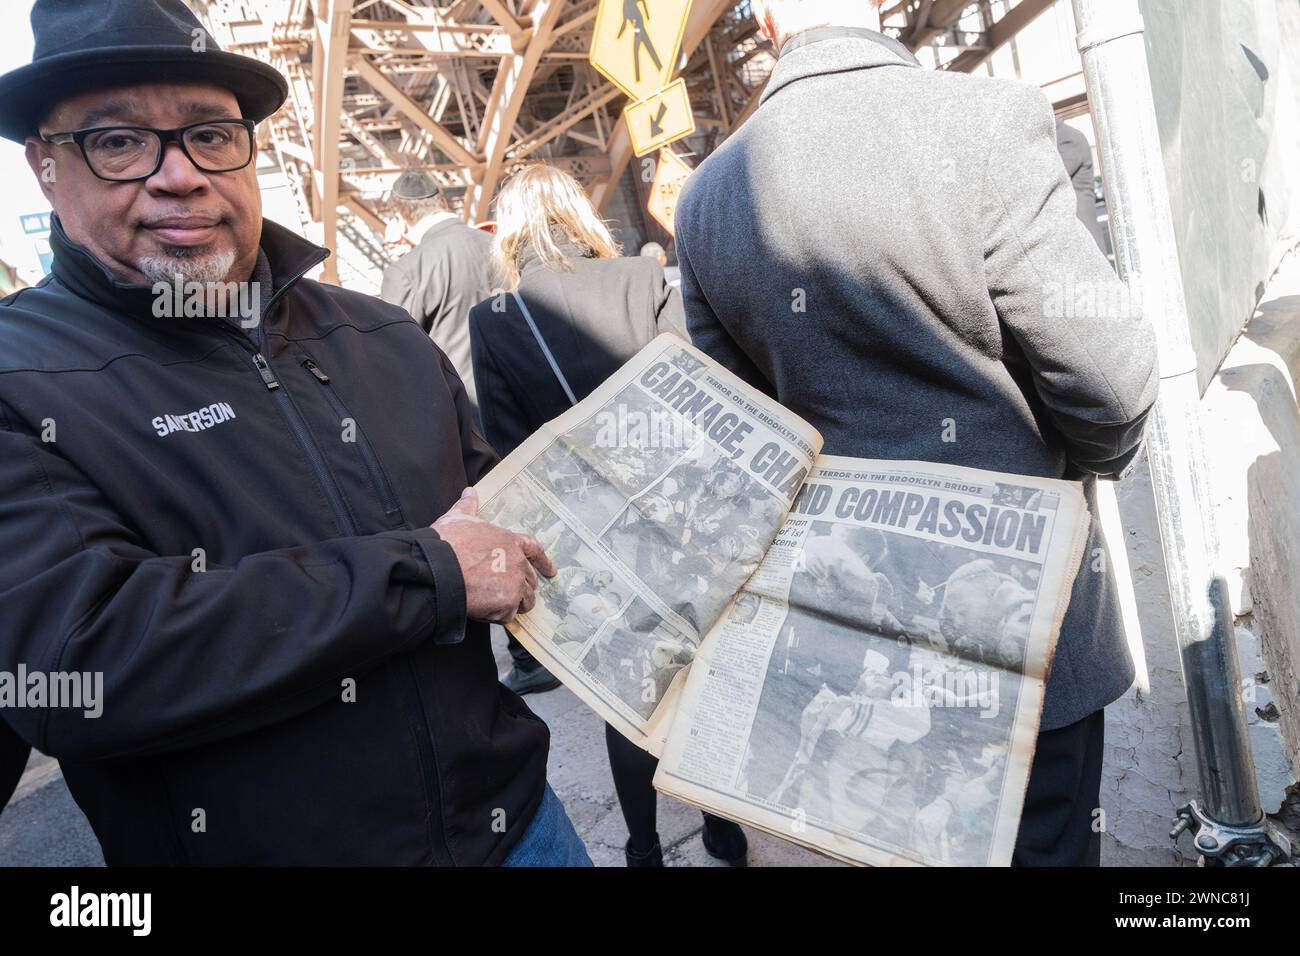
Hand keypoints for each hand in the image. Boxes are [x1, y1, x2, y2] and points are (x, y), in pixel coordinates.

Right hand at [432, 487, 556, 623]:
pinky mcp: (507, 604)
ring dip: (515, 604)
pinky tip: (483, 611)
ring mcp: (515, 584)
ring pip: (524, 600)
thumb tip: (469, 492)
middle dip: (522, 587)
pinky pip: (508, 616)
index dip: (543, 562)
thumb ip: (468, 506)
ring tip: (499, 606)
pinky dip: (497, 616)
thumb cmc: (447, 542)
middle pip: (529, 580)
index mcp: (510, 541)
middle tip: (508, 592)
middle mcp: (518, 563)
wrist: (438, 569)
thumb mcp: (457, 518)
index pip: (535, 551)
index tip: (551, 572)